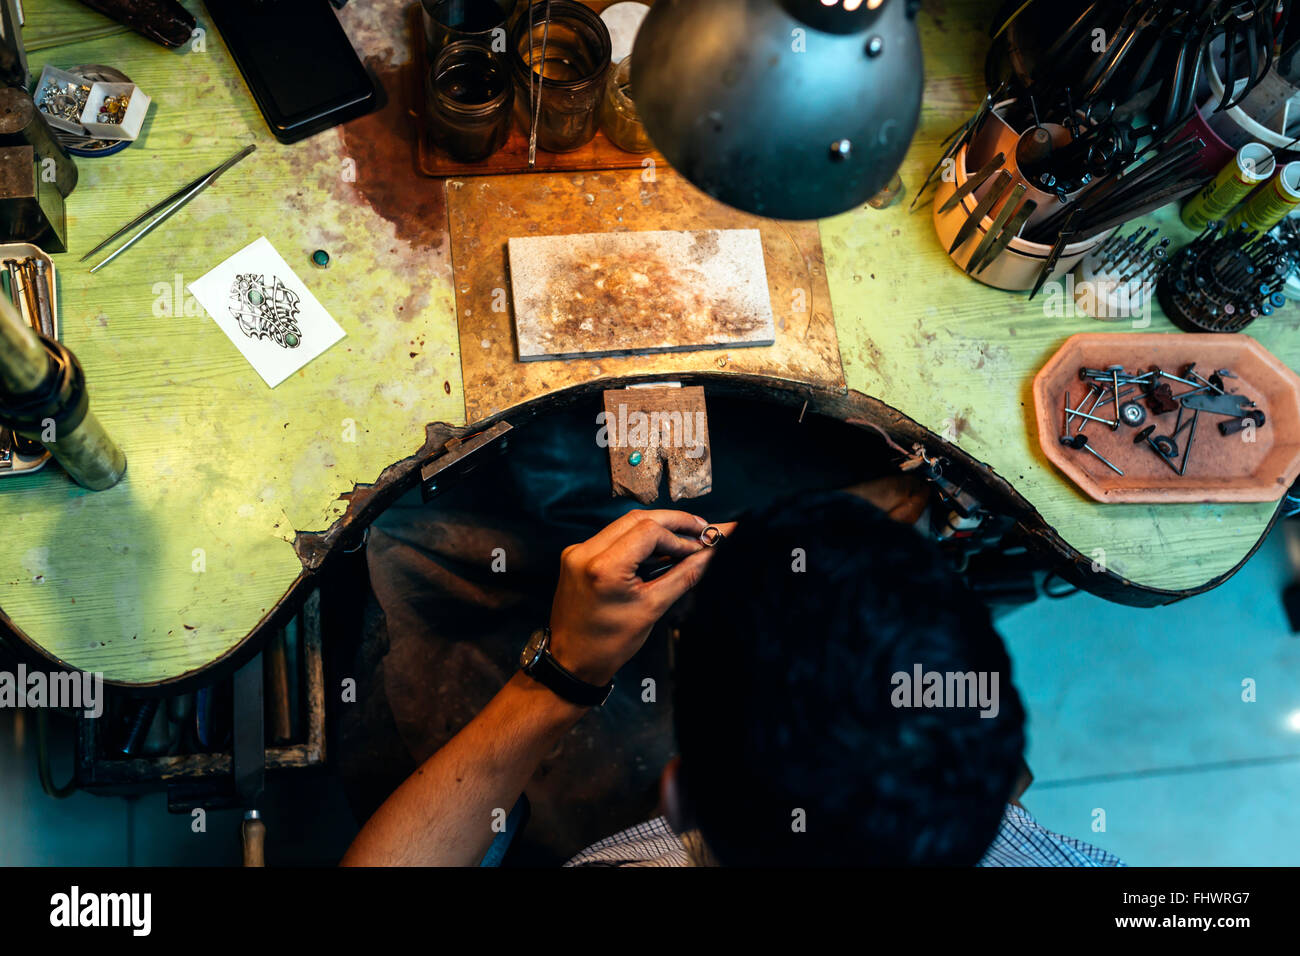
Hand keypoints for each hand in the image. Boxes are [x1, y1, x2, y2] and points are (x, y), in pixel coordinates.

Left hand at [548, 510, 735, 685]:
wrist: (572, 659)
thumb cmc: (609, 642)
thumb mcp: (652, 608)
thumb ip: (684, 575)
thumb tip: (709, 554)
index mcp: (603, 568)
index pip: (650, 531)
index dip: (679, 537)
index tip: (699, 547)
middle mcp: (585, 552)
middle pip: (637, 518)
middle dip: (673, 522)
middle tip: (701, 529)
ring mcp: (578, 551)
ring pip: (625, 523)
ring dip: (657, 527)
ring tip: (685, 538)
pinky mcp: (577, 555)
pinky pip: (613, 536)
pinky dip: (638, 538)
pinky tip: (659, 548)